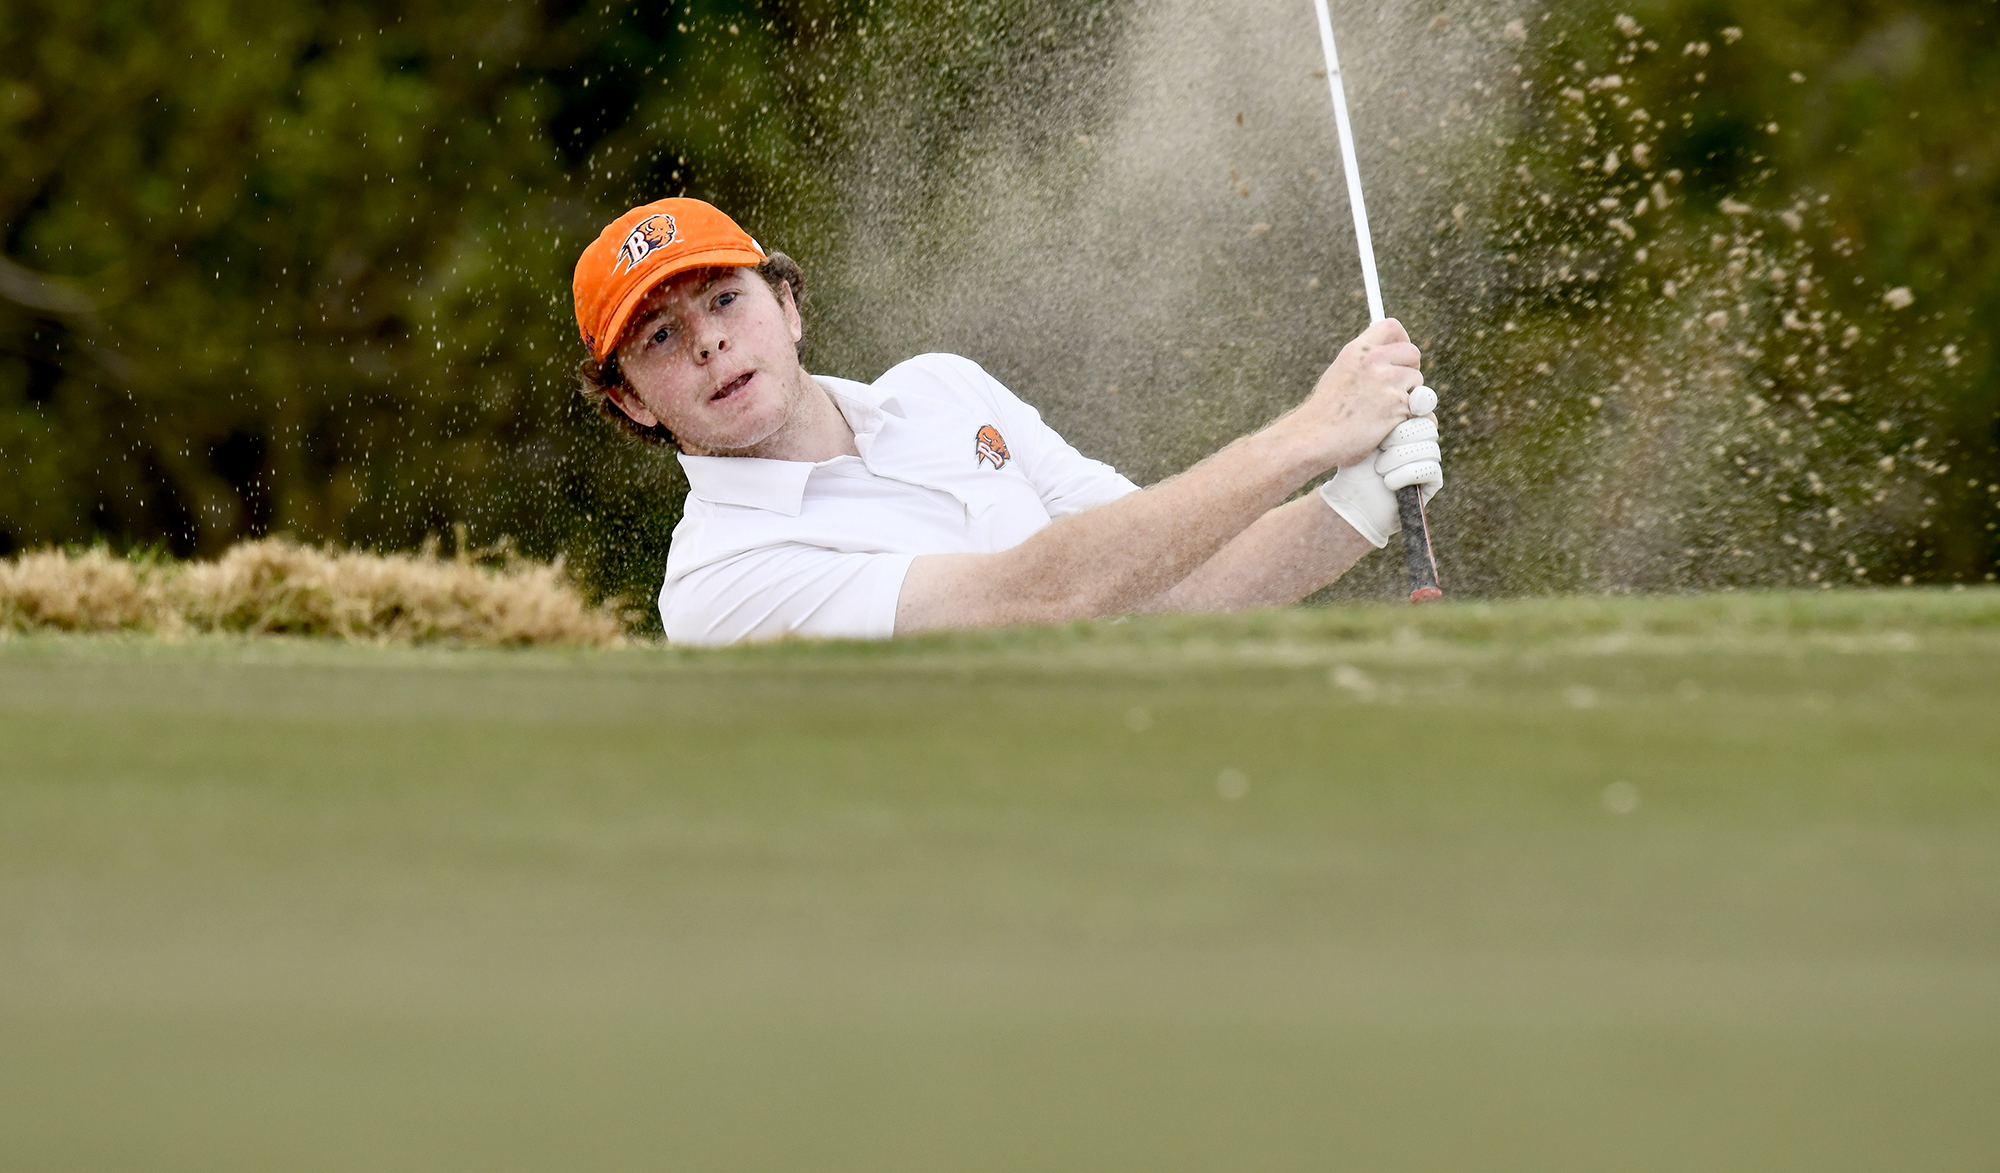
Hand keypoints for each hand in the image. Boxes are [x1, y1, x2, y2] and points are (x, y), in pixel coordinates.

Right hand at [1285, 318, 1424, 471]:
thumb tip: (1386, 361)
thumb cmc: (1324, 413)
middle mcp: (1374, 361)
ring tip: (1385, 411)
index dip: (1402, 339)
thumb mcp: (1338, 374)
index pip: (1390, 327)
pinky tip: (1392, 427)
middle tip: (1397, 387)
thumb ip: (1362, 363)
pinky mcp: (1398, 407)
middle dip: (1409, 370)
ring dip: (1409, 397)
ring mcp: (1388, 383)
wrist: (1314, 438)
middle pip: (1413, 353)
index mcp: (1357, 350)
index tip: (1400, 355)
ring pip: (1419, 383)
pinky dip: (1412, 421)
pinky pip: (1422, 412)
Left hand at [1318, 414, 1443, 547]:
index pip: (1423, 404)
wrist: (1350, 501)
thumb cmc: (1353, 465)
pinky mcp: (1432, 482)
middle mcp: (1420, 440)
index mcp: (1406, 422)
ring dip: (1399, 457)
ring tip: (1379, 468)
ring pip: (1429, 447)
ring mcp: (1428, 460)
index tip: (1408, 406)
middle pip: (1427, 425)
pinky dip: (1406, 474)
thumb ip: (1383, 410)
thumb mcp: (1363, 433)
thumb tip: (1409, 388)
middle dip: (1401, 435)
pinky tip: (1388, 481)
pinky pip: (1429, 469)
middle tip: (1380, 446)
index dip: (1418, 403)